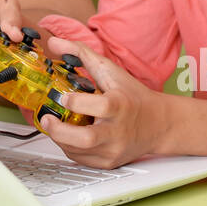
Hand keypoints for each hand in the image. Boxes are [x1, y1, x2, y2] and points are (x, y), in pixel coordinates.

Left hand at [38, 38, 167, 168]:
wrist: (159, 124)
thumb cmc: (133, 96)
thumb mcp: (110, 70)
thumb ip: (81, 54)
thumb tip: (55, 42)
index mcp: (121, 105)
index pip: (99, 106)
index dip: (76, 102)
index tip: (63, 97)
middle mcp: (118, 130)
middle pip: (87, 138)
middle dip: (60, 130)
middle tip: (47, 119)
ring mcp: (114, 149)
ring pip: (79, 152)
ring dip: (60, 138)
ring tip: (54, 125)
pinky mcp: (109, 162)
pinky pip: (81, 160)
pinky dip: (69, 148)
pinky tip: (67, 136)